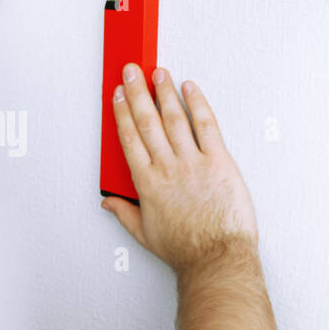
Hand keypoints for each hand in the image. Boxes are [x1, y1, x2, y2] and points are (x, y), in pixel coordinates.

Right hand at [103, 65, 259, 273]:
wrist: (216, 257)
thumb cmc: (186, 249)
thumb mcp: (144, 234)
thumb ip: (124, 213)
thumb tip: (109, 203)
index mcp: (148, 183)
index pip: (130, 138)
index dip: (122, 112)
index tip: (118, 96)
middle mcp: (168, 168)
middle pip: (147, 121)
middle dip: (137, 92)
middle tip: (132, 71)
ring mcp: (194, 163)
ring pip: (174, 118)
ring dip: (164, 92)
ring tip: (158, 73)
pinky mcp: (219, 162)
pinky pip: (207, 126)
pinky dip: (197, 104)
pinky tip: (189, 89)